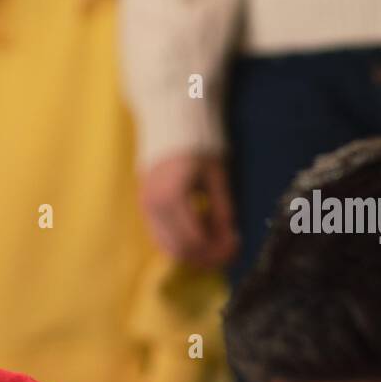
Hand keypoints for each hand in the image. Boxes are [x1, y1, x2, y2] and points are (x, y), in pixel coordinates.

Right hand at [139, 153, 237, 268]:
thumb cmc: (198, 146)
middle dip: (206, 256)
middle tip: (229, 250)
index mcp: (172, 197)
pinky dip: (181, 243)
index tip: (237, 245)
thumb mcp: (216, 176)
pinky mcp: (144, 209)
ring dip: (194, 253)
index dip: (217, 249)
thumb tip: (230, 238)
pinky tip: (199, 234)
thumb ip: (222, 209)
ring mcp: (145, 209)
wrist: (170, 125)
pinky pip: (161, 238)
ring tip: (216, 243)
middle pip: (180, 249)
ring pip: (168, 248)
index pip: (194, 240)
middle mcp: (153, 207)